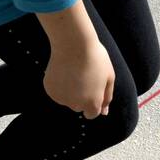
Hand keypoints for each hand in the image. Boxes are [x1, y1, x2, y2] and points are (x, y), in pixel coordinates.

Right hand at [36, 0, 114, 118]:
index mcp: (92, 103)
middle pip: (78, 106)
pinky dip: (59, 84)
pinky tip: (63, 70)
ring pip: (66, 98)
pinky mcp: (50, 90)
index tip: (91, 89)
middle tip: (83, 76)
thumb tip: (104, 112)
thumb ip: (106, 97)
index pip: (91, 114)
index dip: (93, 102)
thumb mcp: (109, 78)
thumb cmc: (95, 59)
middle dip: (81, 96)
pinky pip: (56, 91)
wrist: (73, 44)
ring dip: (69, 90)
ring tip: (73, 71)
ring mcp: (61, 98)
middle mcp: (75, 105)